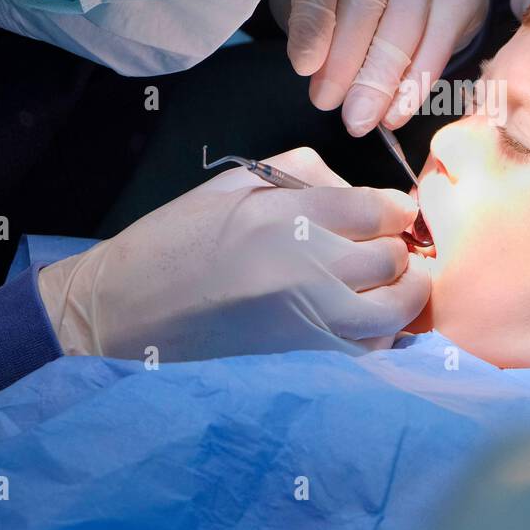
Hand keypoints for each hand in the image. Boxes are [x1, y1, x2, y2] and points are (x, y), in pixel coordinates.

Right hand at [37, 147, 430, 360]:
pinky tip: (368, 314)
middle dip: (401, 249)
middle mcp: (303, 268)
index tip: (394, 212)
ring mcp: (305, 318)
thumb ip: (305, 174)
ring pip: (394, 310)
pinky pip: (368, 347)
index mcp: (285, 216)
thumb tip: (362, 194)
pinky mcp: (300, 355)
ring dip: (405, 294)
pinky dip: (382, 331)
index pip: (379, 210)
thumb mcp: (235, 184)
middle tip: (391, 245)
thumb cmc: (176, 240)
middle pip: (392, 258)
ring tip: (396, 282)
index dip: (397, 209)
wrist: (124, 310)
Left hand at [277, 0, 488, 134]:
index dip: (314, 24)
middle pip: (369, 0)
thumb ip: (314, 17)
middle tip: (339, 113)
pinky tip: (399, 108)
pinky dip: (418, 81)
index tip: (305, 69)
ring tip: (364, 119)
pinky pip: (442, 38)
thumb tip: (316, 70)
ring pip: (407, 24)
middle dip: (351, 66)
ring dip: (384, 82)